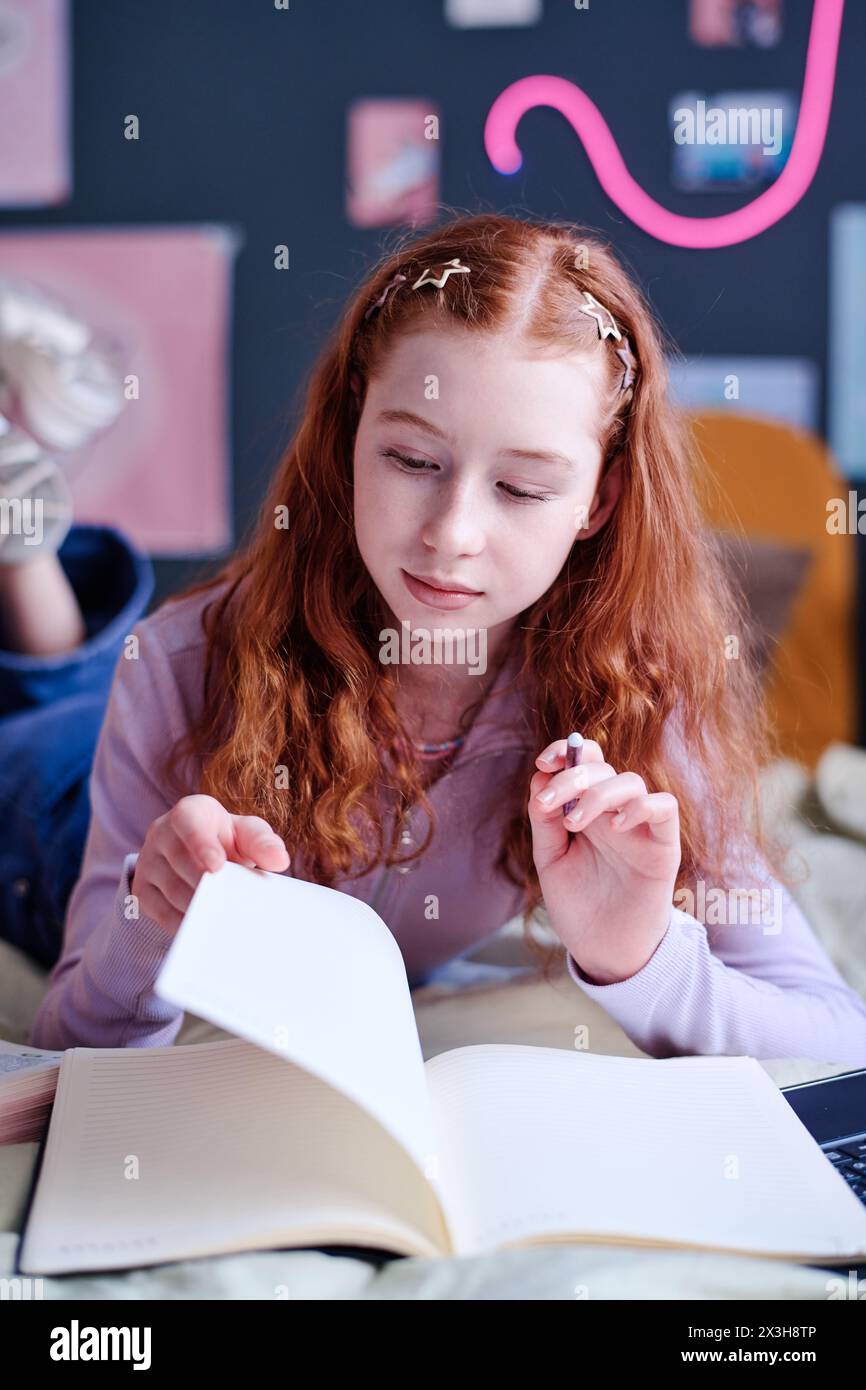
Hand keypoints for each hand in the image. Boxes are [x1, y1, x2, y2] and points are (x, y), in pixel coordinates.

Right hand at [131, 794, 290, 936]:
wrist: (201, 857)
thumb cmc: (228, 842)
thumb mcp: (248, 835)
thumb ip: (263, 842)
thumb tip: (279, 860)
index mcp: (189, 812)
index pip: (188, 821)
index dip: (201, 843)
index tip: (217, 867)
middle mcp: (162, 832)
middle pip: (178, 859)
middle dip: (204, 882)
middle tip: (228, 901)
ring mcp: (148, 862)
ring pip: (170, 888)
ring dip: (197, 905)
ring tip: (223, 918)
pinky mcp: (142, 890)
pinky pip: (160, 911)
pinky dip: (183, 922)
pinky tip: (204, 929)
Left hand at [528, 738, 680, 982]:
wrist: (604, 947)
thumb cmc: (579, 903)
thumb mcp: (551, 859)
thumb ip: (545, 820)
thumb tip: (539, 777)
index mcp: (587, 809)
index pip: (584, 761)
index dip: (566, 751)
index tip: (543, 763)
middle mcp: (614, 812)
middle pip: (602, 768)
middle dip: (572, 776)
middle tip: (550, 805)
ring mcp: (640, 826)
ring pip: (630, 782)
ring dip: (598, 794)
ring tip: (574, 824)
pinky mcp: (663, 845)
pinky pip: (664, 806)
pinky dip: (641, 806)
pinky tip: (617, 826)